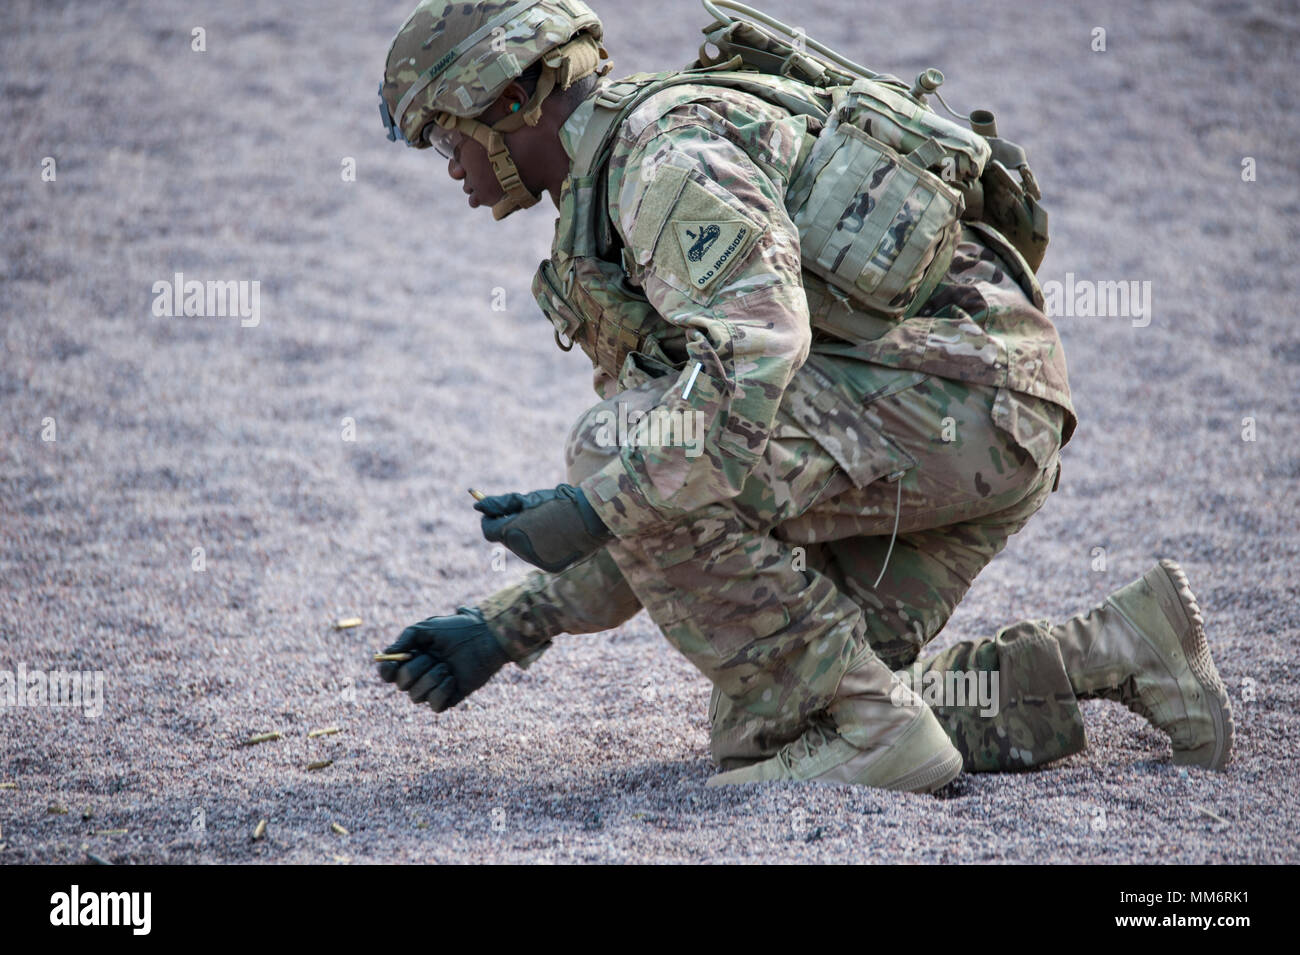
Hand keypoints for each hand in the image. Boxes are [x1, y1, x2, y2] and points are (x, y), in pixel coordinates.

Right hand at [375, 607, 509, 711]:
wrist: (485, 637)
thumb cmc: (457, 629)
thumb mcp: (428, 627)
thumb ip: (405, 639)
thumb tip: (386, 654)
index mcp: (412, 658)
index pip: (389, 673)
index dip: (387, 672)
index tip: (392, 666)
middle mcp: (420, 674)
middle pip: (401, 685)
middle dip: (414, 671)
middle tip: (432, 657)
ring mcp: (434, 687)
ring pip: (416, 696)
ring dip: (431, 679)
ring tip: (447, 666)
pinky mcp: (449, 698)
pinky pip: (434, 705)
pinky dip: (441, 691)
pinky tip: (453, 678)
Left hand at [473, 483, 611, 572]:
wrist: (591, 517)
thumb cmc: (559, 503)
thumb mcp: (529, 499)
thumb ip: (502, 503)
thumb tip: (478, 506)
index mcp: (512, 531)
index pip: (488, 529)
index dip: (491, 518)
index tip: (499, 510)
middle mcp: (520, 550)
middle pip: (506, 539)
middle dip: (511, 527)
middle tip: (527, 513)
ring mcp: (535, 561)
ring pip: (522, 548)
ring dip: (527, 537)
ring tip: (548, 522)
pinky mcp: (549, 567)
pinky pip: (538, 556)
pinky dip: (542, 546)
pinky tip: (558, 535)